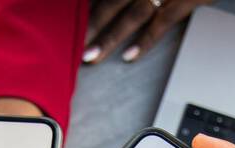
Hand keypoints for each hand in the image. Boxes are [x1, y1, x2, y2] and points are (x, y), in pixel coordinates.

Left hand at [83, 0, 211, 63]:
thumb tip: (105, 5)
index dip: (88, 6)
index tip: (71, 24)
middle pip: (113, 0)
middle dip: (92, 23)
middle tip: (75, 45)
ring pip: (132, 13)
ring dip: (110, 36)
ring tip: (93, 56)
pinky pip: (162, 22)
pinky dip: (145, 40)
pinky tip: (130, 56)